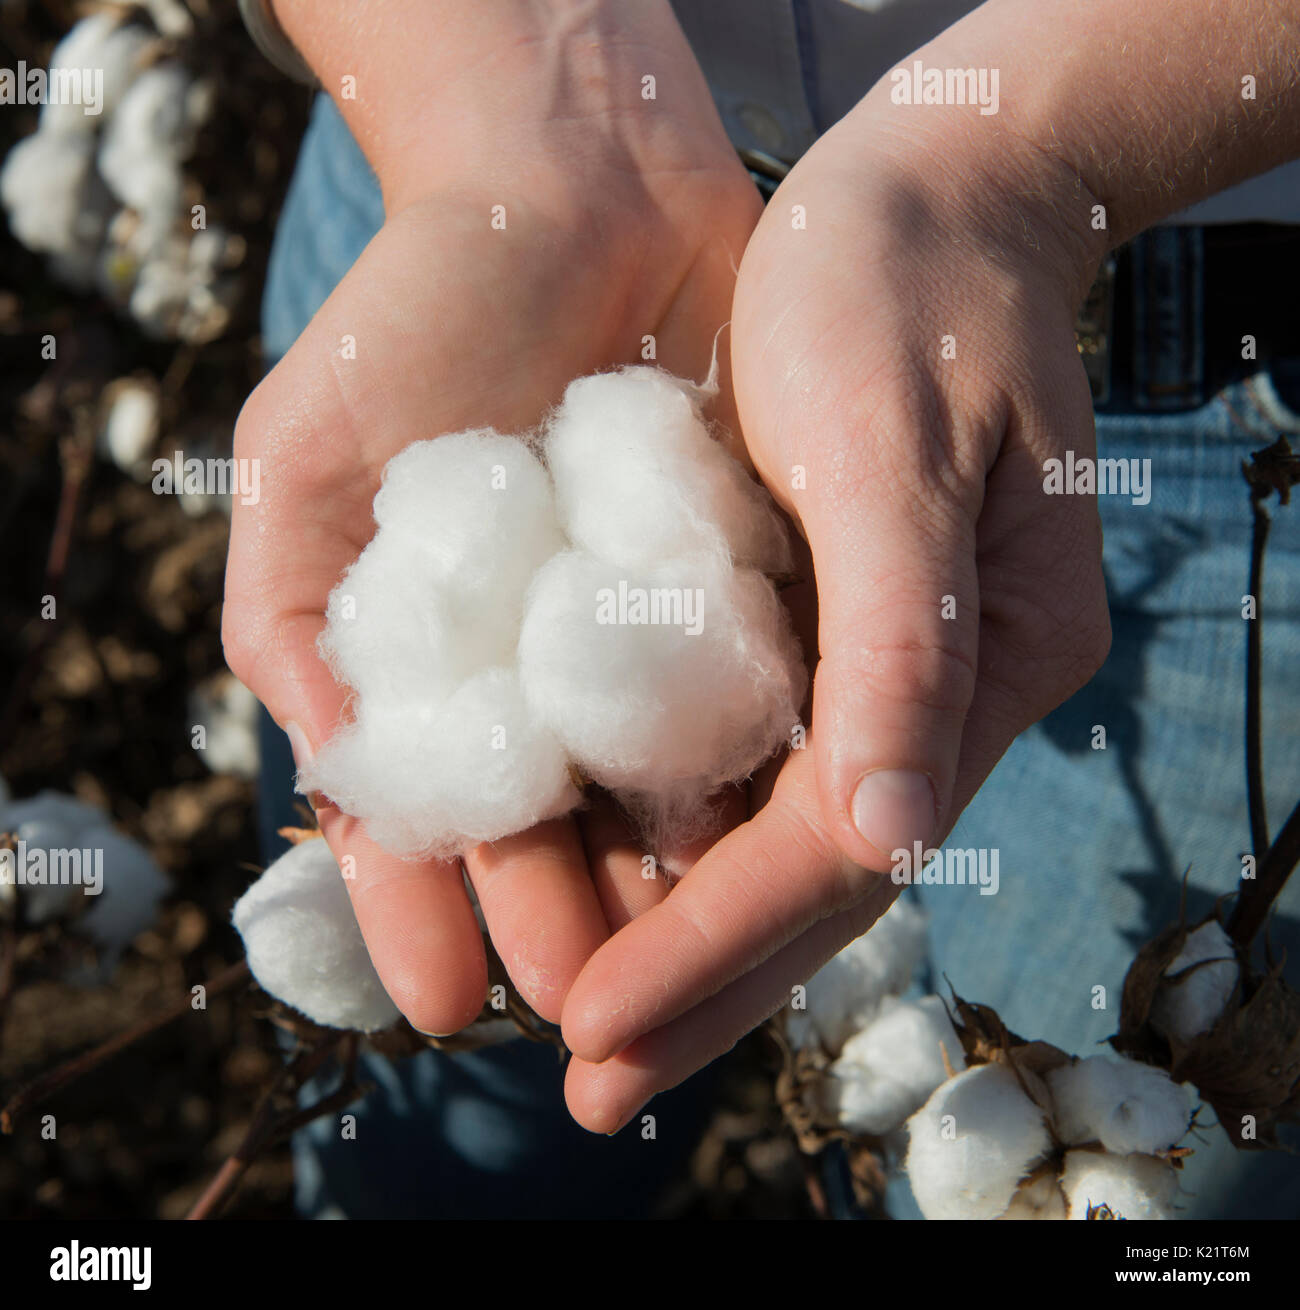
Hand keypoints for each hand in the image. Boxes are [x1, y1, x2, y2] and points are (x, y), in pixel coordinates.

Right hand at [223, 6, 762, 1036]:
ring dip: (669, 880)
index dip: (427, 911)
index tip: (444, 998)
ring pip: (658, 792)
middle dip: (566, 924)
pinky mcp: (743, 591)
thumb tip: (329, 769)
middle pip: (553, 830)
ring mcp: (647, 641)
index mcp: (434, 668)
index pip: (427, 819)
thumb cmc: (415, 320)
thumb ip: (294, 616)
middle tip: (590, 1006)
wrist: (574, 190)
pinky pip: (752, 699)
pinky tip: (770, 834)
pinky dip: (756, 768)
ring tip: (680, 960)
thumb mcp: (306, 460)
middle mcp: (544, 675)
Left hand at [560, 87, 1112, 1130]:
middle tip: (594, 1086)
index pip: (831, 851)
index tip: (601, 1028)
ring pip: (779, 842)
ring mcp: (888, 670)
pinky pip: (757, 768)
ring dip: (689, 941)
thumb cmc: (903, 300)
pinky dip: (688, 843)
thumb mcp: (894, 458)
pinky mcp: (829, 630)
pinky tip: (622, 892)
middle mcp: (938, 694)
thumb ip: (902, 654)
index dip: (713, 946)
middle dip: (699, 988)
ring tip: (600, 1032)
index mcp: (981, 666)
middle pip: (810, 879)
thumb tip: (888, 843)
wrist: (921, 201)